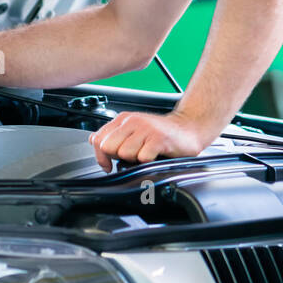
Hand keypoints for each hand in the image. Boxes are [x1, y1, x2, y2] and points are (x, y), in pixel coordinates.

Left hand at [88, 109, 214, 170]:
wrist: (189, 129)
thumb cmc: (161, 134)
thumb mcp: (134, 131)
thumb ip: (113, 135)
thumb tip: (93, 139)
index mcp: (124, 119)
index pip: (98, 140)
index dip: (102, 156)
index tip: (110, 163)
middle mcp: (133, 121)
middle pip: (108, 148)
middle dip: (118, 158)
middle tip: (132, 156)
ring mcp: (146, 129)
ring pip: (124, 153)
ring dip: (135, 160)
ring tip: (146, 154)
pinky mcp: (159, 139)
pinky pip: (142, 158)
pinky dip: (148, 162)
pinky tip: (155, 156)